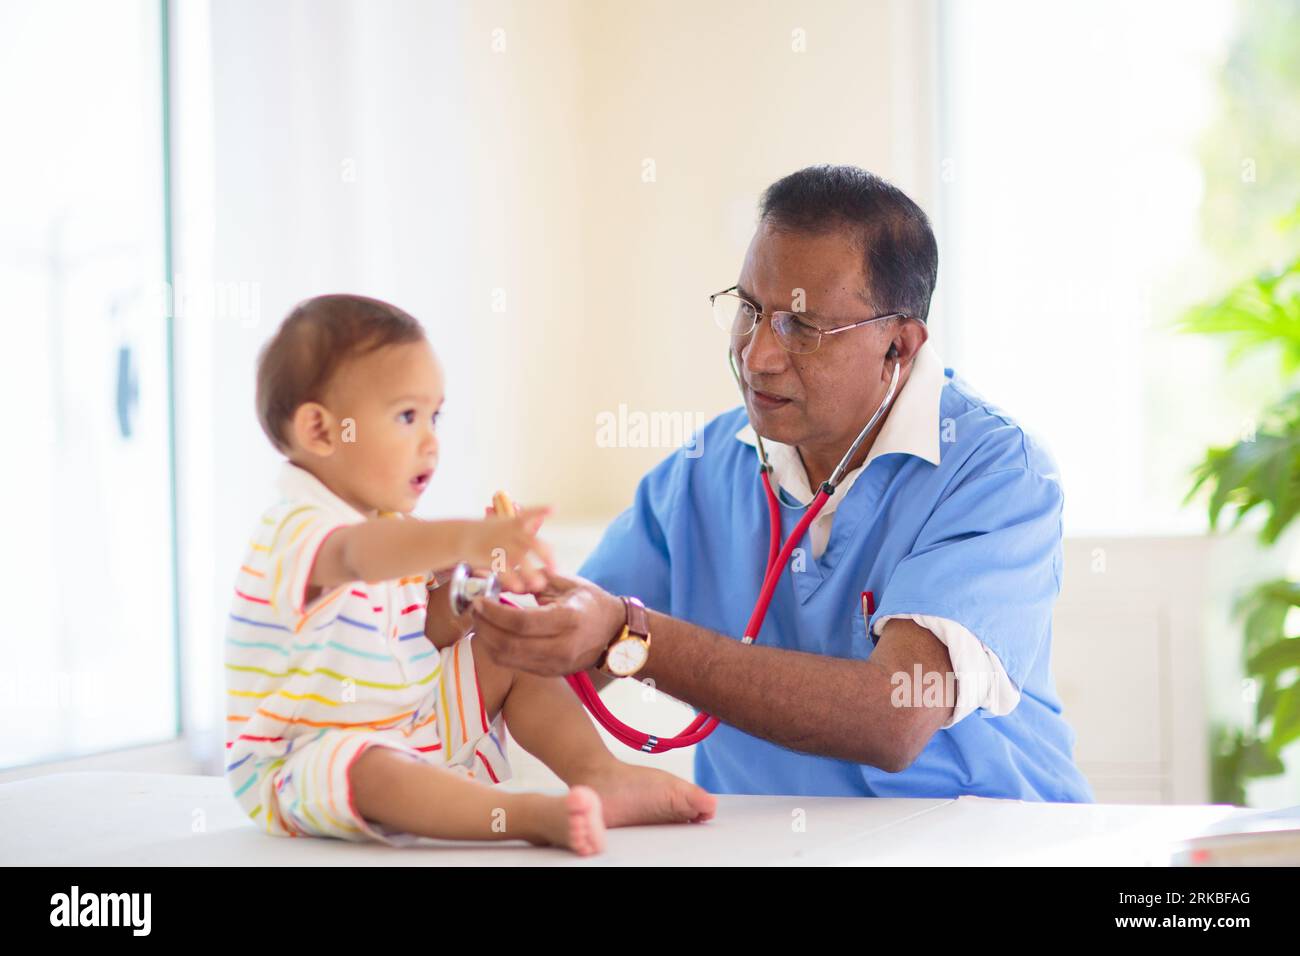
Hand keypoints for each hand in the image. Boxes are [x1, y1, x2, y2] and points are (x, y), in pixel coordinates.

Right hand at [464, 506, 553, 592]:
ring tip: (539, 584)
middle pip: (532, 543)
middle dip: (546, 556)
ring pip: (519, 559)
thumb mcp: (506, 523)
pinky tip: (519, 588)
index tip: (553, 508)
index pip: (530, 513)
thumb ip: (524, 526)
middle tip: (555, 569)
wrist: (461, 535)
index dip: (541, 511)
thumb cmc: (489, 531)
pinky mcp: (489, 556)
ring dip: (531, 572)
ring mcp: (500, 544)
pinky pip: (503, 569)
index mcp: (515, 523)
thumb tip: (541, 520)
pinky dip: (511, 579)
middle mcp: (510, 532)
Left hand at [469, 572, 625, 676]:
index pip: (521, 622)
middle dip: (484, 627)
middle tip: (473, 611)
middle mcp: (563, 646)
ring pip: (508, 659)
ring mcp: (556, 664)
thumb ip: (532, 580)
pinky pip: (515, 665)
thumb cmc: (590, 602)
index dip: (495, 613)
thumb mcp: (566, 583)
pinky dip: (498, 651)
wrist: (615, 633)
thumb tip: (498, 576)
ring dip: (486, 641)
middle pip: (509, 644)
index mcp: (569, 619)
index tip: (480, 601)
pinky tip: (492, 635)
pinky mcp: (550, 673)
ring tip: (478, 622)